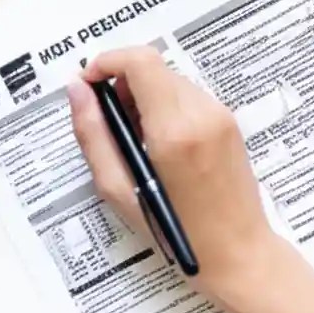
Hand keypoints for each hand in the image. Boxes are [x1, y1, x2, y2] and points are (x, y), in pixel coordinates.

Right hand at [66, 47, 278, 304]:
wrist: (237, 251)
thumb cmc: (177, 232)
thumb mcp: (119, 190)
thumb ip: (93, 134)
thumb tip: (77, 91)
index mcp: (174, 129)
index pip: (140, 61)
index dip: (107, 62)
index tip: (88, 84)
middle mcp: (202, 112)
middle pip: (153, 67)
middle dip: (123, 84)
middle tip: (110, 125)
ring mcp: (220, 115)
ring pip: (170, 80)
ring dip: (144, 97)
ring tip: (136, 143)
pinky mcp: (229, 122)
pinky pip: (188, 97)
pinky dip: (166, 108)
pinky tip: (160, 146)